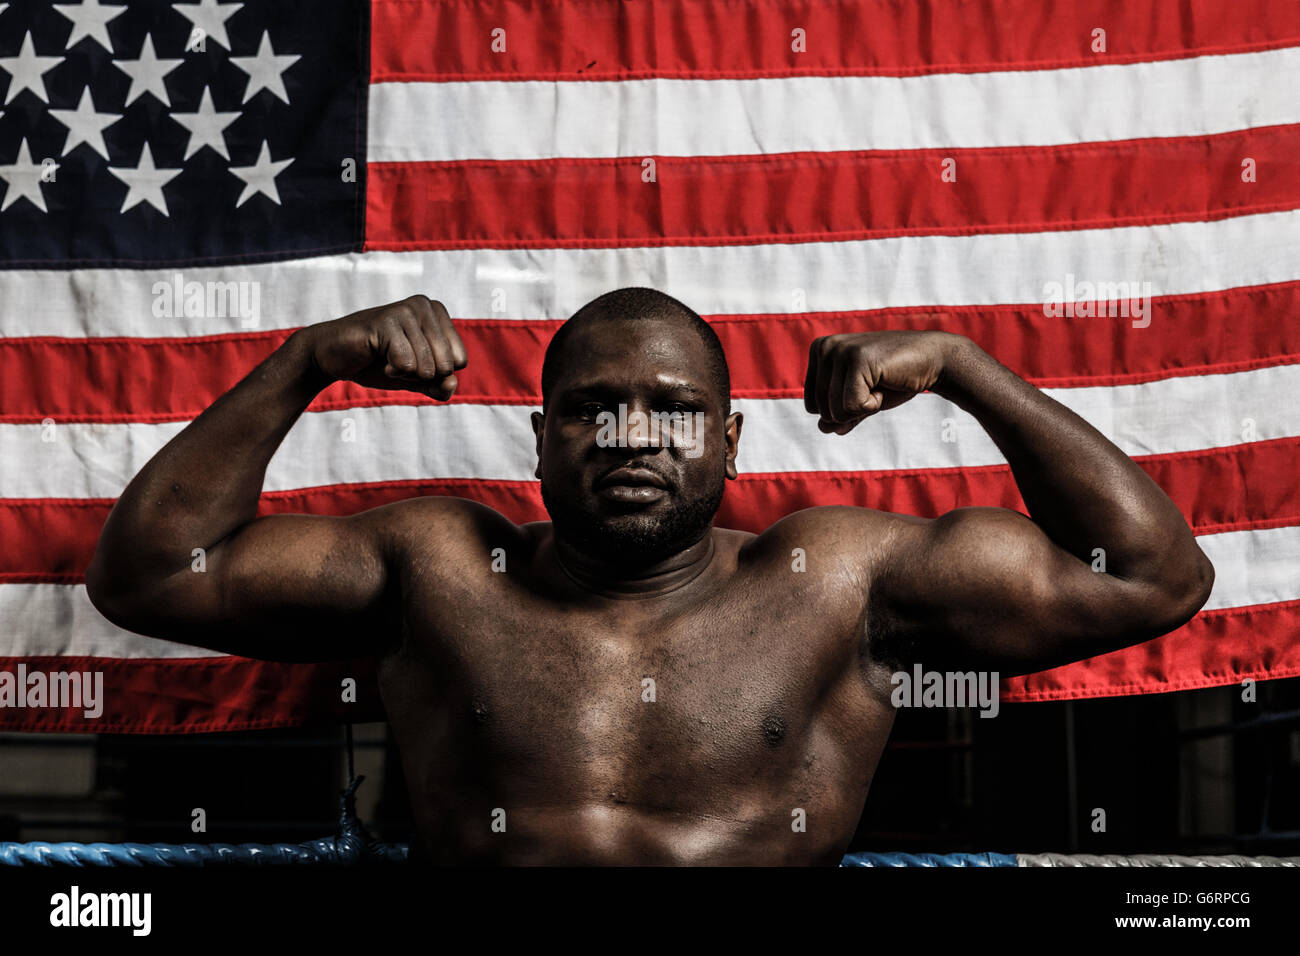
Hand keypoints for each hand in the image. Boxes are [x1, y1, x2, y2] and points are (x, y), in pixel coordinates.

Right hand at [300, 295, 466, 398]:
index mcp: (438, 313)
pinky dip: (393, 371)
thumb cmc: (376, 363)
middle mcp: (425, 305)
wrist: (332, 357)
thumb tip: (451, 385)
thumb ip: (439, 384)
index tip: (411, 360)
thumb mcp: (415, 378)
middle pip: (447, 365)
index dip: (435, 373)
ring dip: (405, 373)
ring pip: (428, 367)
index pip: (460, 360)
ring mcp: (406, 311)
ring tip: (385, 357)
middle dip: (421, 375)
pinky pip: (407, 365)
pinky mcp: (387, 322)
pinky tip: (376, 355)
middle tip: (396, 360)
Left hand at [803, 330, 965, 433]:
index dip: (842, 409)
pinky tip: (885, 383)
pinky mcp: (857, 359)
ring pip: (835, 410)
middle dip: (853, 410)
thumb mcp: (861, 401)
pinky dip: (873, 405)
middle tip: (876, 386)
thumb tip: (823, 429)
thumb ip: (840, 416)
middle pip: (822, 410)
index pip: (812, 406)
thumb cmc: (894, 379)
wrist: (933, 360)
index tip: (864, 388)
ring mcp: (839, 351)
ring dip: (864, 407)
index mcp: (818, 352)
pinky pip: (852, 405)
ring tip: (880, 383)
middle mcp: (824, 347)